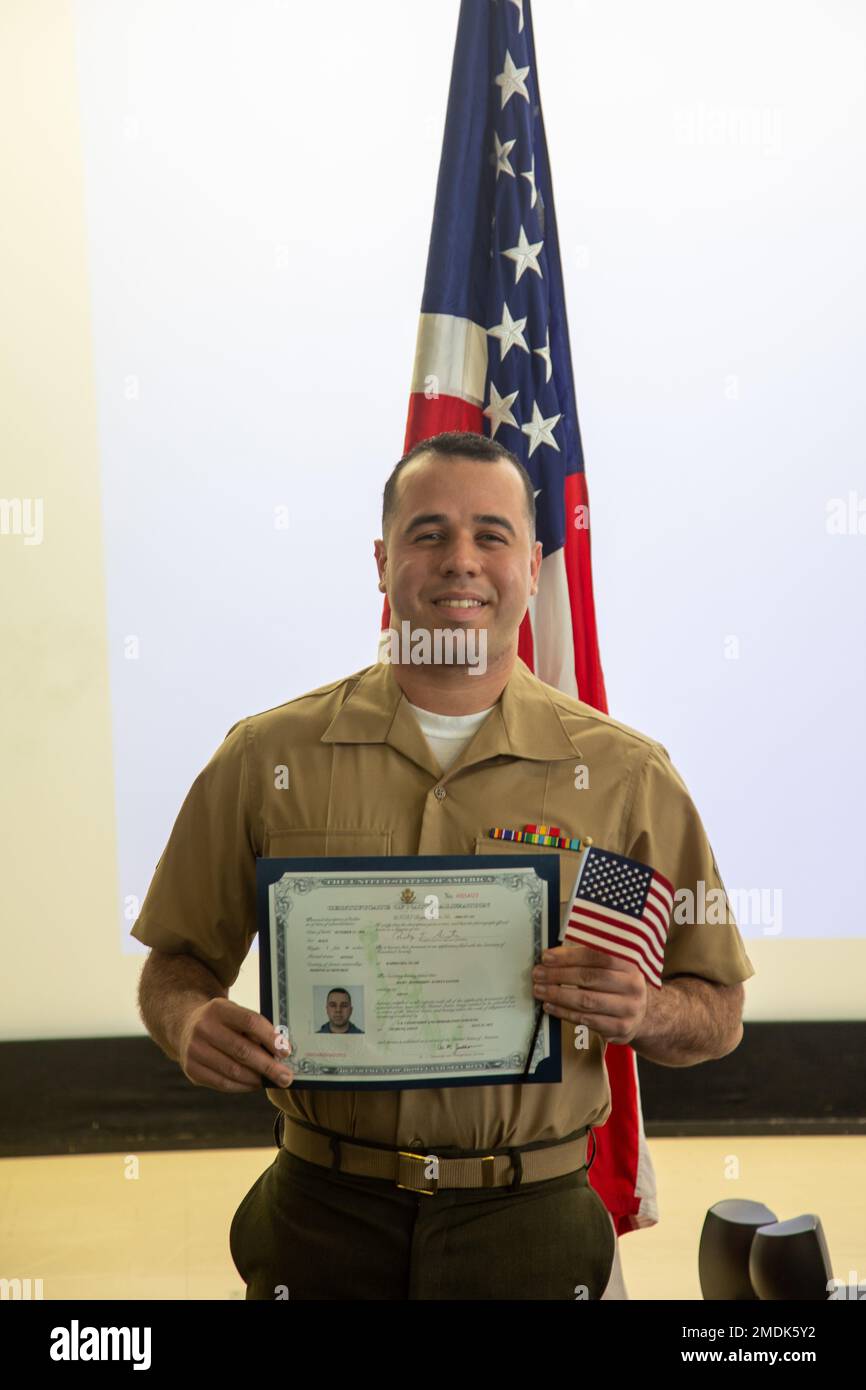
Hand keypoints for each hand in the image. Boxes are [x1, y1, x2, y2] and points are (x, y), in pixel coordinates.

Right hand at [178, 999, 294, 1091]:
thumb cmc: (222, 1022)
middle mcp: (203, 1027)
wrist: (185, 1027)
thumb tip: (280, 1052)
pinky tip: (254, 1084)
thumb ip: (254, 1029)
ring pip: (232, 1070)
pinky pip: (222, 1083)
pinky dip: (242, 1086)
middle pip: (242, 1050)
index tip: (286, 1052)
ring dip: (256, 1079)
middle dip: (268, 1066)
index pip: (250, 1022)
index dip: (271, 1038)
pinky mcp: (192, 1069)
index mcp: (219, 1008)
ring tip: (272, 1081)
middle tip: (286, 1077)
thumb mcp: (235, 1014)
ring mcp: (195, 1050)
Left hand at [532, 944, 647, 1044]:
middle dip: (559, 975)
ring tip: (539, 990)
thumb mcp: (614, 966)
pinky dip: (564, 1013)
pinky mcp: (619, 1029)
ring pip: (586, 1001)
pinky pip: (586, 1020)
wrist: (643, 1015)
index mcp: (630, 964)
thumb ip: (589, 958)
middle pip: (590, 978)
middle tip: (538, 973)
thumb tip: (553, 954)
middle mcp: (633, 986)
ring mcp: (628, 1010)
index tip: (546, 957)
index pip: (596, 956)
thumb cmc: (619, 985)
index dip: (569, 956)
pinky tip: (550, 1006)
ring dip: (558, 995)